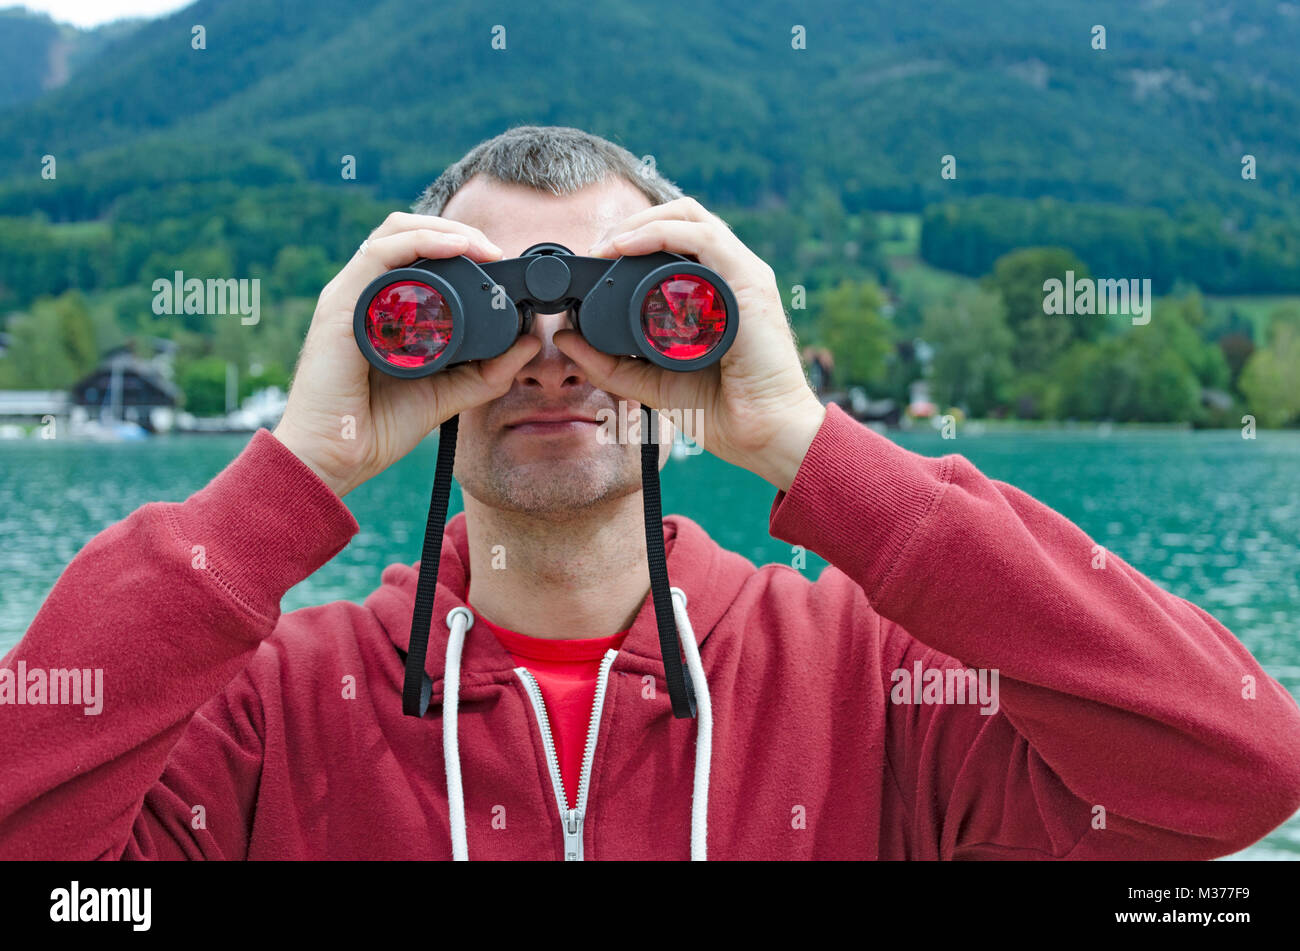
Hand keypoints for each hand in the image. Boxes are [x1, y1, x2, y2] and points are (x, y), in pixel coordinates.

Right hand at [273, 213, 540, 496]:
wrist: (336, 457)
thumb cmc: (377, 427)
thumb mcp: (447, 394)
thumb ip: (487, 372)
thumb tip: (528, 343)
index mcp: (384, 308)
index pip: (419, 255)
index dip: (460, 247)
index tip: (500, 265)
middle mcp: (365, 294)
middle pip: (408, 233)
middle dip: (457, 232)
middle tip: (496, 252)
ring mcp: (350, 295)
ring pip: (395, 231)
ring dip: (443, 229)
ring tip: (481, 246)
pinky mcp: (340, 304)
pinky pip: (380, 254)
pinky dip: (420, 241)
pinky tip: (454, 248)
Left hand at [557, 197, 825, 491]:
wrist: (762, 435)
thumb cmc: (722, 411)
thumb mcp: (650, 382)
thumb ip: (608, 364)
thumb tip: (565, 338)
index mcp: (713, 292)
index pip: (674, 242)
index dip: (633, 239)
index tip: (595, 262)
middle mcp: (729, 276)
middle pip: (680, 217)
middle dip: (632, 223)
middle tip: (597, 249)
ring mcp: (741, 274)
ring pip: (689, 215)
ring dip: (641, 222)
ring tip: (607, 245)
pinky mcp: (749, 281)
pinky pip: (702, 236)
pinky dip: (660, 232)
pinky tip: (628, 246)